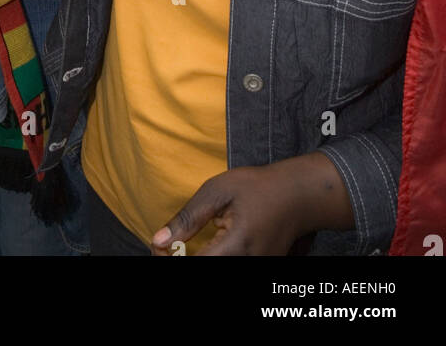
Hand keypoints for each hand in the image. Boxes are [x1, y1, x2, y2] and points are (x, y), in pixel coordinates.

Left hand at [151, 155, 351, 255]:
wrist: (299, 196)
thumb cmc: (258, 187)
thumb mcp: (218, 191)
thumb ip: (189, 218)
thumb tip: (159, 240)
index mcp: (236, 245)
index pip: (196, 266)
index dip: (172, 261)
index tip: (161, 248)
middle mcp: (248, 262)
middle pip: (207, 270)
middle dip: (183, 261)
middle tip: (171, 247)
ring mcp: (257, 267)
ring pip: (219, 269)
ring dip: (201, 261)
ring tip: (188, 247)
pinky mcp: (260, 267)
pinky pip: (231, 266)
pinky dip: (215, 259)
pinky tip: (209, 248)